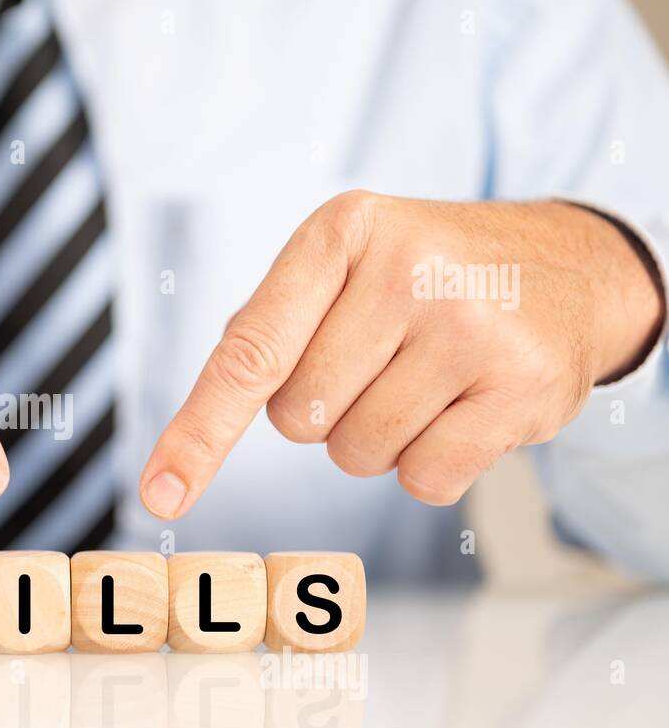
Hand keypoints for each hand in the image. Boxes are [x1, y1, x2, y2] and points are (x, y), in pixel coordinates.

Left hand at [140, 192, 664, 516]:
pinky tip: (467, 407)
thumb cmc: (424, 279)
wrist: (568, 269)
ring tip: (428, 378)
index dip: (198, 432)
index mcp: (340, 233)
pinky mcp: (525, 387)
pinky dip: (432, 464)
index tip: (160, 494)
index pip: (249, 353)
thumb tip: (192, 439)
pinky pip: (424, 482)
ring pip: (359, 455)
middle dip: (325, 412)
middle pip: (299, 418)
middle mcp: (408, 270)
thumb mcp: (344, 263)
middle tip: (381, 360)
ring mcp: (472, 328)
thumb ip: (269, 328)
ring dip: (379, 438)